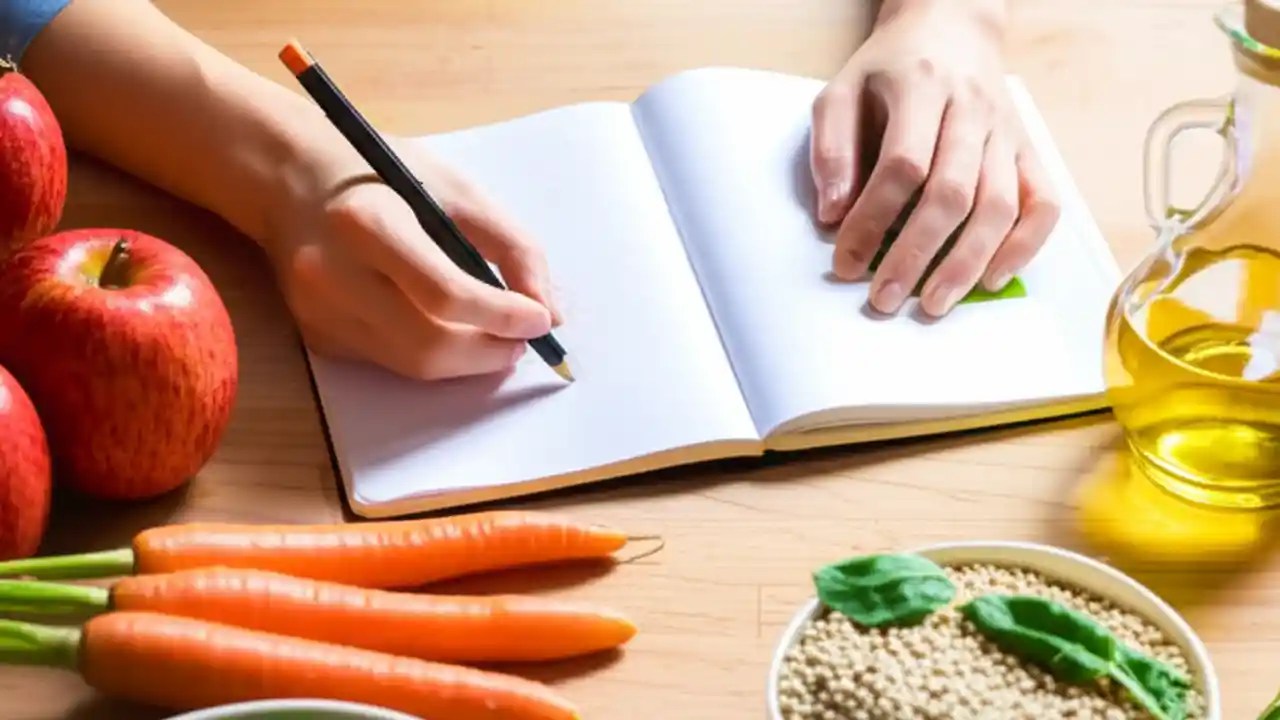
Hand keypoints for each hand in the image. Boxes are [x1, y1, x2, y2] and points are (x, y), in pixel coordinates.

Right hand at [263, 136, 560, 380]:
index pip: (444, 293)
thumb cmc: (383, 175)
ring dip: (469, 360)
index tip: (541, 320)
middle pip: (428, 344)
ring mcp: (319, 312)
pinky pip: (391, 362)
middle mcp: (332, 274)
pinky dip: (432, 353)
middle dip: (491, 351)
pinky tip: (446, 327)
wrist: (291, 178)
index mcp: (367, 221)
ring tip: (496, 337)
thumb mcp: (457, 188)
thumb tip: (549, 315)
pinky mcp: (317, 335)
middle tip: (524, 340)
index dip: (502, 316)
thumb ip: (512, 247)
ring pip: (413, 365)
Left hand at [810, 0, 1059, 316]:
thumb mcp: (842, 92)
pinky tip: (993, 278)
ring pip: (1000, 206)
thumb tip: (832, 215)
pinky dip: (1024, 247)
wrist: (951, 28)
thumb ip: (831, 150)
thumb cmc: (889, 71)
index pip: (902, 166)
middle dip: (917, 255)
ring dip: (967, 263)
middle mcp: (972, 111)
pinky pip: (1043, 204)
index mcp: (922, 89)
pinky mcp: (1029, 151)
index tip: (846, 262)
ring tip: (934, 304)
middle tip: (884, 298)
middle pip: (952, 193)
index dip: (872, 220)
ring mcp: (1007, 133)